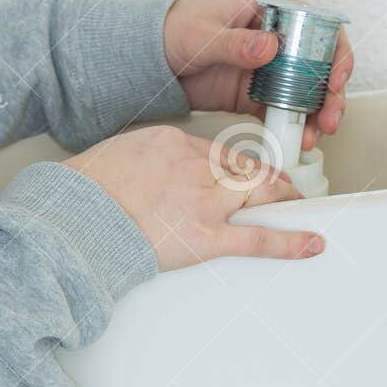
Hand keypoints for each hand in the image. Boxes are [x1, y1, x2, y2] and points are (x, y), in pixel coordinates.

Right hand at [64, 125, 322, 271]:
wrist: (77, 216)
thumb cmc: (88, 189)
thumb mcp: (123, 153)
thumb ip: (152, 157)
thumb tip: (162, 170)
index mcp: (174, 143)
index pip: (221, 152)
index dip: (241, 166)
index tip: (248, 172)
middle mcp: (196, 168)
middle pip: (248, 171)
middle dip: (272, 181)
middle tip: (285, 188)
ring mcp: (204, 203)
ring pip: (259, 197)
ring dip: (282, 202)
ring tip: (297, 208)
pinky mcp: (206, 238)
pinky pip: (257, 239)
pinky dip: (289, 242)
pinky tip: (310, 243)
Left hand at [163, 0, 353, 152]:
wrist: (149, 59)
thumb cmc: (173, 30)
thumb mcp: (201, 33)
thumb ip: (234, 42)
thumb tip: (269, 46)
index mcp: (271, 7)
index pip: (319, 26)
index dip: (335, 52)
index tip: (335, 78)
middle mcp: (278, 37)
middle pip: (321, 63)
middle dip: (332, 92)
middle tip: (330, 117)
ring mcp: (270, 67)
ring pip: (308, 91)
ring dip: (317, 114)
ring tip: (315, 135)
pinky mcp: (258, 93)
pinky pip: (284, 110)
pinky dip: (294, 125)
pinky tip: (297, 139)